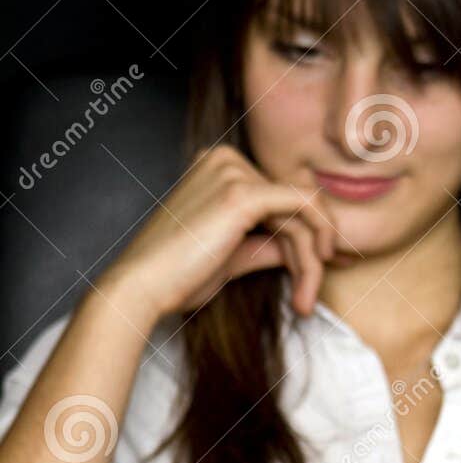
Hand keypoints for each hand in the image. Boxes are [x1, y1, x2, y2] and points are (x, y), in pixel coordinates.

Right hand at [97, 143, 337, 331]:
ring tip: (304, 302)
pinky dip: (315, 242)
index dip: (305, 238)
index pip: (279, 200)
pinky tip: (314, 274)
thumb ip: (268, 244)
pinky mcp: (243, 193)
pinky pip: (302, 206)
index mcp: (219, 169)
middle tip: (307, 298)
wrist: (143, 286)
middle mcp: (226, 160)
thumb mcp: (234, 255)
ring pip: (301, 212)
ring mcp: (233, 172)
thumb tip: (305, 247)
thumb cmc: (179, 275)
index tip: (317, 271)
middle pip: (293, 205)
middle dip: (308, 254)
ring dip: (310, 261)